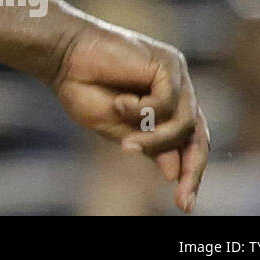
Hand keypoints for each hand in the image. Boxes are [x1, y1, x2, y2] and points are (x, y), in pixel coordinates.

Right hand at [49, 22, 209, 212]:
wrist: (62, 54)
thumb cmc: (82, 88)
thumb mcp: (117, 129)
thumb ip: (147, 145)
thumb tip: (175, 172)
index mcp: (165, 105)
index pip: (190, 143)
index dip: (190, 173)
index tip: (183, 205)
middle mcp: (176, 90)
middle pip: (197, 136)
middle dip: (192, 170)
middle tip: (181, 198)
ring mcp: (174, 76)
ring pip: (184, 124)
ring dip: (155, 140)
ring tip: (125, 143)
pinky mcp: (167, 64)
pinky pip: (167, 103)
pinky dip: (142, 111)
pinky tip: (118, 103)